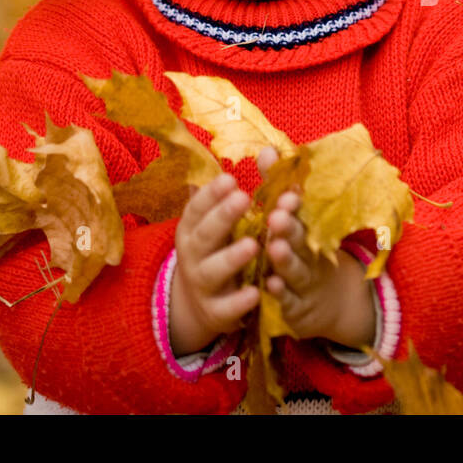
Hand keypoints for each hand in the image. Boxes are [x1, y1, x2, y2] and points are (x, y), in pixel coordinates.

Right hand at [168, 170, 260, 355]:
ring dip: (232, 257)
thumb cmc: (219, 249)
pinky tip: (257, 292)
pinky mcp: (215, 312)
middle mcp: (193, 254)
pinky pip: (226, 308)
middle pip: (204, 235)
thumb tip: (269, 150)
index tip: (231, 178)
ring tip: (254, 244)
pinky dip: (240, 302)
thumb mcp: (224, 221)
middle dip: (222, 216)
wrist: (202, 303)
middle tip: (244, 198)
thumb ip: (249, 190)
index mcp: (193, 228)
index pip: (197, 207)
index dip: (212, 194)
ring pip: (213, 271)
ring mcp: (202, 284)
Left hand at [258, 146, 375, 347]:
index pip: (303, 213)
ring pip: (296, 269)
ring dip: (286, 258)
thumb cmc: (305, 250)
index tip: (288, 194)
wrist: (332, 302)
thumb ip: (276, 185)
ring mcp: (305, 281)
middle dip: (291, 228)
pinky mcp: (298, 308)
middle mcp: (309, 253)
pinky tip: (271, 284)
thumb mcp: (296, 219)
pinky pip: (290, 301)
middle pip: (301, 239)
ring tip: (273, 246)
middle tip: (278, 216)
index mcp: (308, 228)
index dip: (296, 204)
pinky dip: (282, 293)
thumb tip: (266, 149)